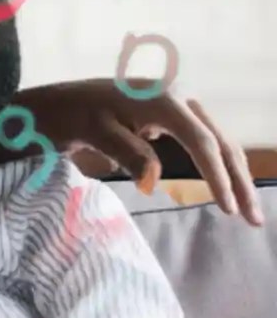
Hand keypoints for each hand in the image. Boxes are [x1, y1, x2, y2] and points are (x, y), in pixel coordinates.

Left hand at [26, 82, 261, 225]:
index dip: (217, 177)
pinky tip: (228, 190)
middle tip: (254, 220)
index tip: (227, 210)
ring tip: (247, 212)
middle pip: (221, 142)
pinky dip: (218, 166)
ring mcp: (182, 106)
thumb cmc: (75, 115)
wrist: (63, 101)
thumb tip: (154, 179)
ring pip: (219, 142)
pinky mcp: (177, 117)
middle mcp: (181, 98)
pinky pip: (205, 142)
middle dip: (239, 182)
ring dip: (234, 176)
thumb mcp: (94, 132)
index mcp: (164, 99)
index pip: (201, 142)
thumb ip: (125, 152)